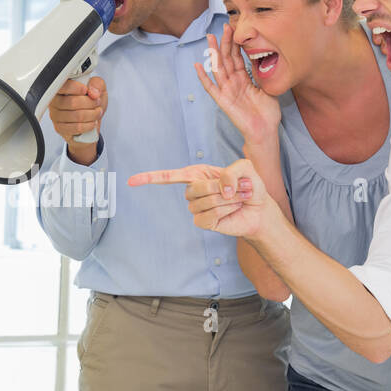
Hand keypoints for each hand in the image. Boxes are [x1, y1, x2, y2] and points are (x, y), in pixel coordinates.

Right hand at [47, 75, 106, 163]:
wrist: (91, 124)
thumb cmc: (92, 104)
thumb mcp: (99, 90)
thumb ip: (98, 84)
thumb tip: (92, 90)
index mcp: (61, 88)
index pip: (62, 85)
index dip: (76, 88)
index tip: (87, 90)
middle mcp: (54, 101)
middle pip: (72, 102)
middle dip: (90, 103)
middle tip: (97, 104)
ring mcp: (55, 116)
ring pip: (75, 115)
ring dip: (91, 114)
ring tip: (97, 113)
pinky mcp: (60, 129)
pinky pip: (75, 127)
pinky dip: (88, 124)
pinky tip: (92, 122)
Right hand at [128, 158, 273, 238]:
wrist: (259, 209)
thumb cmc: (250, 186)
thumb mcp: (246, 168)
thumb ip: (232, 171)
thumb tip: (220, 188)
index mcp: (197, 174)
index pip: (169, 176)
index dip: (150, 178)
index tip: (131, 181)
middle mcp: (193, 191)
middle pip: (194, 188)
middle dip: (219, 189)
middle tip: (237, 190)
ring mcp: (197, 208)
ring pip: (204, 203)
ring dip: (227, 201)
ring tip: (238, 200)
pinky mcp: (204, 222)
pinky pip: (208, 216)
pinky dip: (224, 211)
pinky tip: (232, 210)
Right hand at [196, 24, 281, 144]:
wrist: (265, 131)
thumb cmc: (267, 113)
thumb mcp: (267, 88)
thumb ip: (261, 73)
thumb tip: (262, 57)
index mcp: (244, 79)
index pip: (237, 57)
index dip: (236, 43)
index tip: (235, 29)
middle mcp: (233, 83)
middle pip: (227, 59)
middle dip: (225, 42)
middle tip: (224, 26)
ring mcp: (227, 91)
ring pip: (218, 68)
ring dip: (213, 53)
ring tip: (209, 38)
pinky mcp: (223, 101)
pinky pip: (211, 88)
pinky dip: (203, 77)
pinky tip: (197, 66)